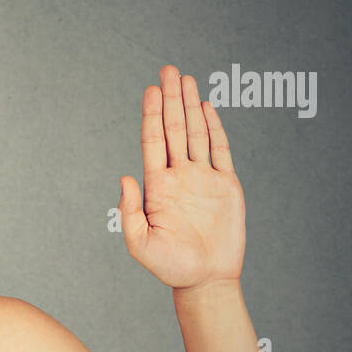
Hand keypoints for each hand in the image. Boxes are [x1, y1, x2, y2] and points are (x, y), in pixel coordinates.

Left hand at [119, 65, 245, 291]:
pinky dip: (215, 128)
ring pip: (197, 133)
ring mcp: (203, 179)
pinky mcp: (226, 186)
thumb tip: (126, 177)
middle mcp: (179, 176)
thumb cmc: (170, 267)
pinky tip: (207, 108)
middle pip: (174, 129)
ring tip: (186, 79)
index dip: (151, 115)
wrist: (205, 281)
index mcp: (158, 186)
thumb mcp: (140, 243)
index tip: (150, 89)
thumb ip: (130, 211)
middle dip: (170, 99)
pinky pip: (221, 151)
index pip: (153, 141)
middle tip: (168, 70)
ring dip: (191, 106)